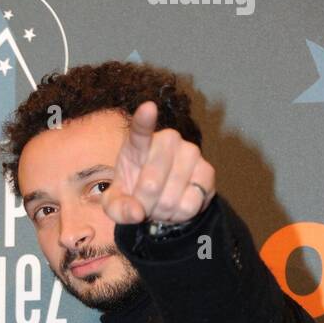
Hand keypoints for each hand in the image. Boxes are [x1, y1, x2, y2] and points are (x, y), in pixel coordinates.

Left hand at [101, 99, 214, 226]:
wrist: (160, 199)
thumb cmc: (133, 194)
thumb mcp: (116, 203)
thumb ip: (118, 208)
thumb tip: (136, 213)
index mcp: (138, 144)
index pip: (140, 130)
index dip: (144, 121)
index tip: (148, 108)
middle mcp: (167, 141)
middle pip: (151, 185)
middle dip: (144, 205)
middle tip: (144, 204)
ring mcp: (190, 152)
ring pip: (171, 198)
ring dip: (162, 212)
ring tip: (160, 204)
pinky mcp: (207, 171)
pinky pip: (191, 203)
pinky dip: (180, 215)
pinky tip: (176, 206)